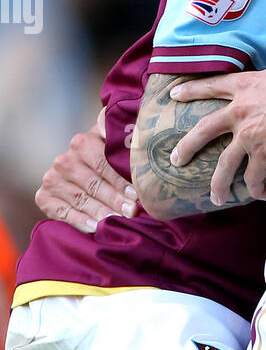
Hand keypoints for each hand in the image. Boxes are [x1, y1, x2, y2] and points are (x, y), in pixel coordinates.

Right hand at [35, 109, 138, 233]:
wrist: (82, 170)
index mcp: (81, 143)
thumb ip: (119, 130)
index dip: (120, 180)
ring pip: (80, 199)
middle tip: (132, 212)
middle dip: (114, 200)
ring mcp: (52, 179)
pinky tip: (95, 227)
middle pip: (93, 184)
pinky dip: (79, 221)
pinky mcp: (43, 197)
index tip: (137, 195)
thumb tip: (130, 122)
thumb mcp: (113, 141)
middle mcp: (63, 160)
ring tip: (118, 222)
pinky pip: (62, 212)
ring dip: (101, 212)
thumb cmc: (107, 156)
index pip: (103, 164)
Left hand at [169, 53, 265, 205]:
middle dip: (187, 146)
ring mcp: (248, 135)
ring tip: (215, 198)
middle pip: (204, 130)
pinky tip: (263, 197)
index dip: (192, 91)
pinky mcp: (262, 155)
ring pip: (224, 164)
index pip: (212, 87)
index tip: (174, 96)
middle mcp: (239, 112)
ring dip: (218, 184)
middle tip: (176, 159)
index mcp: (245, 86)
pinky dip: (258, 190)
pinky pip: (254, 178)